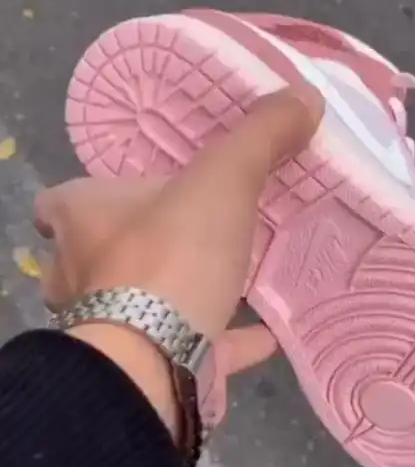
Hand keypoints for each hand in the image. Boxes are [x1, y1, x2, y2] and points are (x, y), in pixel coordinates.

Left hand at [34, 87, 323, 433]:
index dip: (88, 197)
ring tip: (226, 279)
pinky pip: (192, 350)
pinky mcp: (149, 371)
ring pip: (140, 306)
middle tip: (186, 233)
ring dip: (177, 296)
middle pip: (99, 255)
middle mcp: (80, 275)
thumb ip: (260, 137)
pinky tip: (266, 335)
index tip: (124, 192)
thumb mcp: (223, 178)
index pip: (58, 204)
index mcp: (79, 220)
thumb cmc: (170, 256)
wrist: (157, 362)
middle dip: (137, 247)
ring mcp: (112, 329)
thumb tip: (305, 95)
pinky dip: (225, 342)